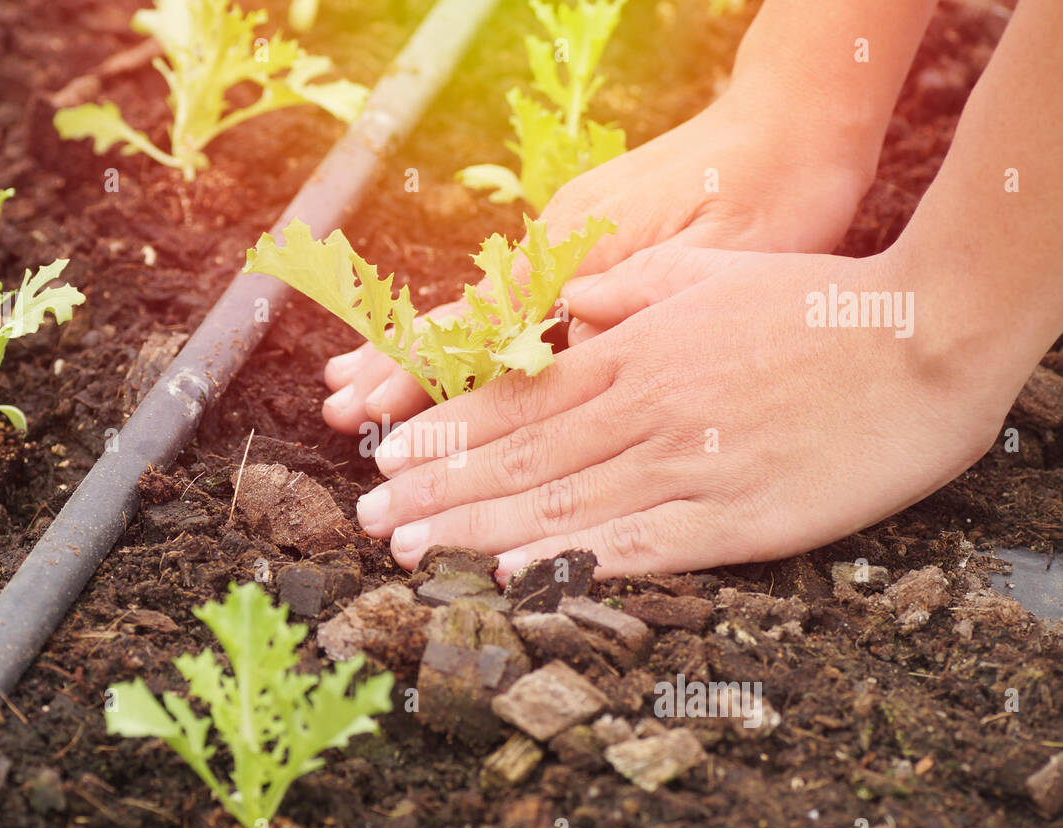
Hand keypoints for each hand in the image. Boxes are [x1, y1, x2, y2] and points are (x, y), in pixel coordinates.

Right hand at [321, 88, 877, 433]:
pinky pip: (511, 296)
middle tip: (338, 405)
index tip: (375, 406)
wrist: (795, 116)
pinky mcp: (583, 240)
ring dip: (417, 349)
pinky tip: (438, 354)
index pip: (487, 320)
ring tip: (353, 380)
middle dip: (399, 363)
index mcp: (587, 246)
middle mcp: (561, 239)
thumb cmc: (776, 188)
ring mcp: (567, 238)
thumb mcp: (724, 257)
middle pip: (466, 313)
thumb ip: (641, 305)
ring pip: (480, 306)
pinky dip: (465, 331)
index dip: (428, 370)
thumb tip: (570, 348)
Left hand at [352, 245, 1017, 579]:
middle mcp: (644, 411)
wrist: (925, 338)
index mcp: (634, 353)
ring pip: (559, 504)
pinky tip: (511, 575)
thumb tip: (567, 307)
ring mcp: (687, 468)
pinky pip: (636, 546)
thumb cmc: (814, 304)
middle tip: (369, 516)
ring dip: (474, 530)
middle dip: (435, 488)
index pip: (515, 399)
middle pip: (518, 458)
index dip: (443, 431)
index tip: (385, 455)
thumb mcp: (708, 275)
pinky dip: (568, 561)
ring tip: (408, 548)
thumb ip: (628, 294)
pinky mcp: (736, 522)